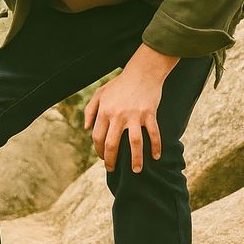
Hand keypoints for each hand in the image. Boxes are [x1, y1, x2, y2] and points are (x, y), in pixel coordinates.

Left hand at [84, 49, 177, 172]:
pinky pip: (153, 134)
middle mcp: (117, 115)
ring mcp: (134, 115)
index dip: (98, 150)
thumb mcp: (99, 93)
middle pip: (112, 143)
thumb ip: (90, 110)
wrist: (142, 72)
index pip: (97, 137)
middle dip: (111, 160)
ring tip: (136, 170)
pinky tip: (156, 156)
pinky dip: (155, 146)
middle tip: (113, 169)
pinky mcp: (149, 114)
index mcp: (104, 111)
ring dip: (135, 159)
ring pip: (134, 143)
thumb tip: (86, 128)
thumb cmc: (119, 84)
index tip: (103, 158)